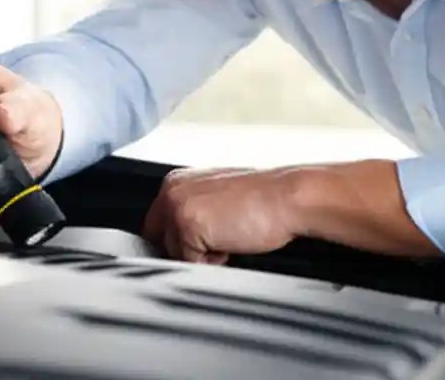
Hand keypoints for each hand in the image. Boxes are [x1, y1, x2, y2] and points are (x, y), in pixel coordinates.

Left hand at [142, 167, 299, 264]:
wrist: (287, 198)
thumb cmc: (262, 199)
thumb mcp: (216, 197)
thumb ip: (192, 210)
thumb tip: (179, 237)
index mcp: (176, 182)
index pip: (158, 224)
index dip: (178, 240)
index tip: (199, 245)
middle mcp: (172, 191)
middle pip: (159, 240)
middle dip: (185, 249)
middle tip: (217, 242)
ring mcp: (177, 209)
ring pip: (174, 254)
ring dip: (200, 256)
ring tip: (228, 238)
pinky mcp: (188, 228)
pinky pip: (190, 263)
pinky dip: (211, 263)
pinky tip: (231, 244)